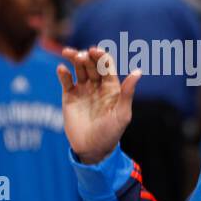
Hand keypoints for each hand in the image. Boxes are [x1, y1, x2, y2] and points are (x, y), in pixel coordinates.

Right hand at [56, 46, 140, 164]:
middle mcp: (97, 85)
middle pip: (91, 64)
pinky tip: (61, 69)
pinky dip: (63, 74)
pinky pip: (66, 81)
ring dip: (75, 60)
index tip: (95, 51)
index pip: (106, 65)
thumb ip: (127, 93)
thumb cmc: (111, 133)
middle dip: (86, 57)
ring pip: (78, 69)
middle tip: (81, 55)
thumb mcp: (122, 114)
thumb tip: (138, 71)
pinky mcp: (69, 97)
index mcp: (112, 87)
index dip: (101, 56)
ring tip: (70, 55)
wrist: (91, 149)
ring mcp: (82, 90)